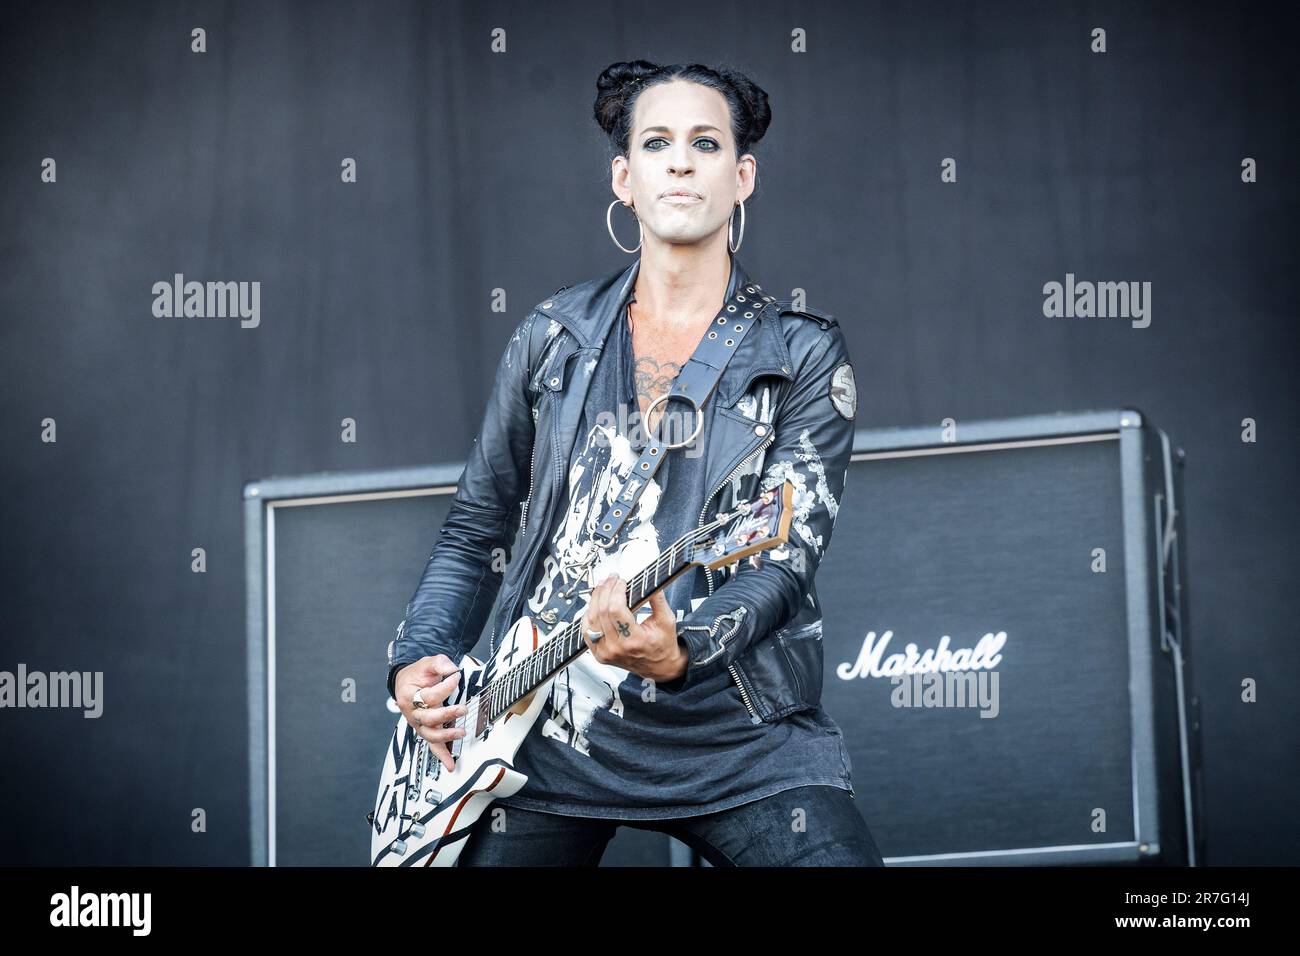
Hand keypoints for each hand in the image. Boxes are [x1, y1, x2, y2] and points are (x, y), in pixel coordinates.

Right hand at [394, 655, 467, 771]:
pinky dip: (442, 756)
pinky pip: (433, 745)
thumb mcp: (427, 662)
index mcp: (409, 696)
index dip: (446, 686)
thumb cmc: (416, 674)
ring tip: (461, 732)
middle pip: (428, 718)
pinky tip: (450, 765)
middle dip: (447, 714)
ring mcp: (418, 724)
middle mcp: (412, 713)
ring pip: (430, 735)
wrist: (405, 683)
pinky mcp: (425, 730)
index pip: (429, 695)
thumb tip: (452, 669)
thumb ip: (440, 663)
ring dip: (446, 736)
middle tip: (463, 708)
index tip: (456, 676)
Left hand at [579, 574, 687, 683]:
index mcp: (634, 640)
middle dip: (605, 590)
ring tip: (602, 587)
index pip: (616, 610)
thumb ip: (657, 599)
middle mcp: (617, 648)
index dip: (616, 591)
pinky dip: (588, 615)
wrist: (659, 666)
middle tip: (612, 579)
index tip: (621, 582)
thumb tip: (647, 581)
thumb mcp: (667, 620)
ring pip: (591, 619)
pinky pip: (586, 631)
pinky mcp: (599, 654)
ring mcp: (605, 652)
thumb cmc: (662, 645)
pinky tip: (595, 605)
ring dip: (595, 599)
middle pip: (601, 611)